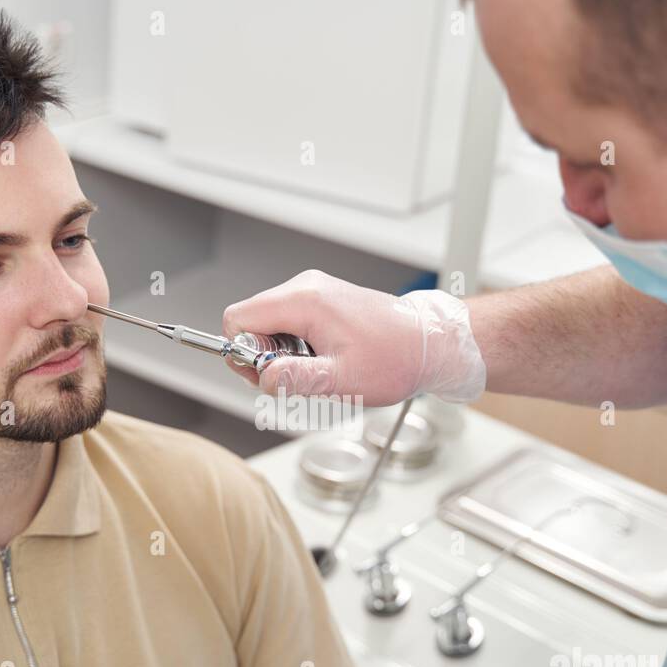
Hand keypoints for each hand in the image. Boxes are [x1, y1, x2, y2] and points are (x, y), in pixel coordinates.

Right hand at [221, 270, 485, 405]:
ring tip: (318, 368)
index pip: (238, 319)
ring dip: (282, 354)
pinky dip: (296, 347)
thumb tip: (262, 378)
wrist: (427, 342)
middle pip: (251, 321)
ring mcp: (313, 292)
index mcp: (304, 301)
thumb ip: (295, 377)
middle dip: (264, 356)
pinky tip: (323, 359)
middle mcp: (305, 288)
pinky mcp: (322, 300)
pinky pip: (288, 323)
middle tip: (298, 377)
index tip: (268, 375)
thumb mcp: (341, 378)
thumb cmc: (394, 357)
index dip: (243, 352)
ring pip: (268, 325)